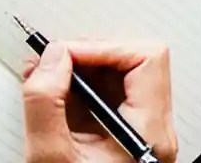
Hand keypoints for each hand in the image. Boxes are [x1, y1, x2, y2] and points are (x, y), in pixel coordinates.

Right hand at [21, 41, 177, 162]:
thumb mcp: (50, 157)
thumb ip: (46, 103)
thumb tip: (53, 58)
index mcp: (149, 134)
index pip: (146, 60)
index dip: (102, 48)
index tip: (66, 54)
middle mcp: (154, 130)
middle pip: (134, 62)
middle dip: (88, 54)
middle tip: (53, 60)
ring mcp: (142, 131)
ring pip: (120, 74)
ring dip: (81, 67)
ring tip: (46, 76)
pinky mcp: (125, 131)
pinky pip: (109, 91)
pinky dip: (80, 83)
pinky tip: (53, 91)